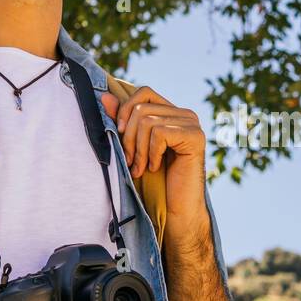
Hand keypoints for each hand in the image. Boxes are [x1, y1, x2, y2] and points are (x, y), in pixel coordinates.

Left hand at [100, 86, 207, 228]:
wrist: (178, 208)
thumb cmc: (156, 178)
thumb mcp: (134, 145)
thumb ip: (123, 121)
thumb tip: (105, 97)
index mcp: (172, 112)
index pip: (144, 92)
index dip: (126, 109)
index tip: (119, 132)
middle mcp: (185, 114)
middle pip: (141, 108)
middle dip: (128, 137)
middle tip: (129, 160)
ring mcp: (193, 124)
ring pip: (147, 122)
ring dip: (139, 150)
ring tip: (141, 167)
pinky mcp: (195, 136)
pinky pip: (159, 134)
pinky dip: (151, 154)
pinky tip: (155, 168)